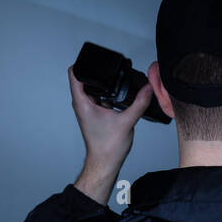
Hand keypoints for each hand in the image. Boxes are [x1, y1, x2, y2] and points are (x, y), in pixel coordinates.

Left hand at [67, 65, 153, 204]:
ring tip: (118, 83)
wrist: (105, 163)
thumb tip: (148, 88)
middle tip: (112, 69)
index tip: (94, 58)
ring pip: (95, 89)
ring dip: (105, 84)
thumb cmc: (107, 147)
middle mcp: (82, 104)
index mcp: (82, 102)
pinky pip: (101, 98)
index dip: (83, 62)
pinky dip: (109, 95)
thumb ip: (139, 103)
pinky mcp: (95, 114)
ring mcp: (88, 109)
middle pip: (86, 78)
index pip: (74, 74)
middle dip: (99, 72)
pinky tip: (120, 97)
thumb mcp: (127, 121)